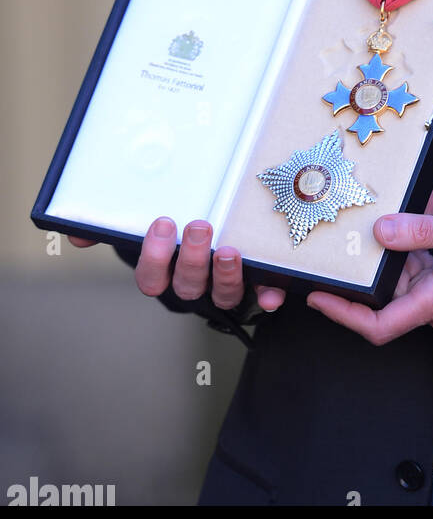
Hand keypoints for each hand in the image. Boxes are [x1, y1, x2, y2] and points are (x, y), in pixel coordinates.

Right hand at [68, 219, 284, 312]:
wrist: (209, 226)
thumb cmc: (173, 228)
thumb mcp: (143, 224)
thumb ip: (109, 227)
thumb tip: (75, 235)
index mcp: (164, 273)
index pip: (152, 279)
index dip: (156, 258)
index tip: (162, 224)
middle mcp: (192, 286)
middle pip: (188, 287)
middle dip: (193, 259)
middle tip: (199, 226)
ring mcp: (222, 288)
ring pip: (223, 295)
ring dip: (226, 274)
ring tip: (230, 248)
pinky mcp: (254, 283)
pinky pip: (262, 295)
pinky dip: (267, 294)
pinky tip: (272, 290)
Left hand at [306, 198, 432, 344]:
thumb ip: (425, 230)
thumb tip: (383, 230)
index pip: (379, 324)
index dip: (343, 314)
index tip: (318, 298)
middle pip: (390, 298)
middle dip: (374, 265)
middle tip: (358, 235)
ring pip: (409, 283)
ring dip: (402, 252)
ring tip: (407, 214)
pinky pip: (427, 276)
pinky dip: (421, 251)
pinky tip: (428, 220)